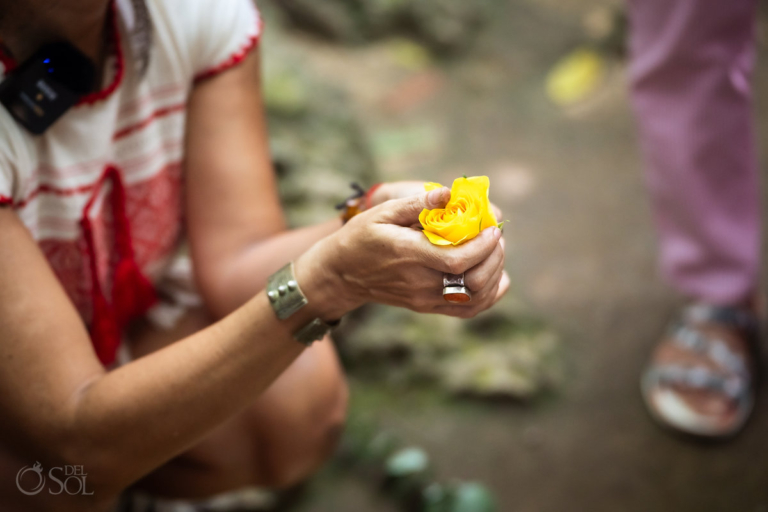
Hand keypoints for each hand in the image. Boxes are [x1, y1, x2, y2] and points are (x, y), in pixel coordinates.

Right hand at [296, 187, 508, 319]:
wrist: (342, 274)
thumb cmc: (361, 238)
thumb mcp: (382, 212)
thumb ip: (417, 203)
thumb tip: (449, 194)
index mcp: (410, 255)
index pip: (457, 259)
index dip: (483, 245)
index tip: (492, 227)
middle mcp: (420, 282)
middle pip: (473, 279)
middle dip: (494, 255)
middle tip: (495, 234)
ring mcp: (425, 299)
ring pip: (476, 297)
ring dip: (494, 273)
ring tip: (494, 250)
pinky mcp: (427, 307)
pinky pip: (467, 310)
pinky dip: (488, 296)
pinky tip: (495, 276)